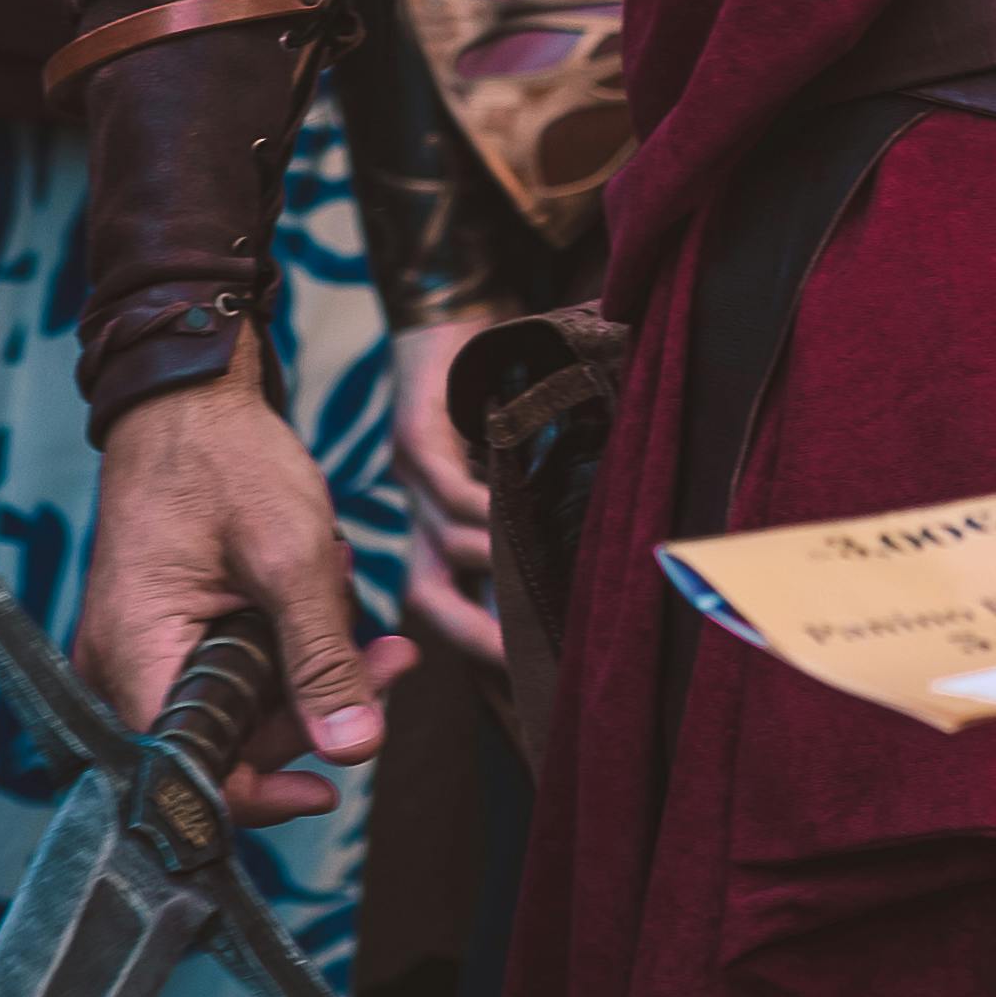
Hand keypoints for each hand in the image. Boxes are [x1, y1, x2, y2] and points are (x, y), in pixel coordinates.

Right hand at [79, 373, 403, 820]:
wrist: (188, 396)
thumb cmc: (227, 461)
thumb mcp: (292, 558)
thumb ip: (322, 660)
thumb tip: (355, 752)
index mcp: (135, 658)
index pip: (195, 772)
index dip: (267, 788)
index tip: (334, 781)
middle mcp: (118, 669)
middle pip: (221, 740)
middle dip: (309, 707)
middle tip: (388, 662)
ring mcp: (137, 651)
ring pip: (231, 703)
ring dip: (304, 669)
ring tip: (353, 599)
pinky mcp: (160, 632)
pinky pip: (223, 667)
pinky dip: (278, 645)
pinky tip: (323, 593)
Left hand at [391, 314, 507, 681]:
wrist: (452, 310)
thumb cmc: (491, 393)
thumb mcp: (506, 464)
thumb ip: (527, 515)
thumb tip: (585, 573)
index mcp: (433, 529)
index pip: (448, 607)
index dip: (480, 646)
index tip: (524, 687)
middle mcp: (414, 514)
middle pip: (425, 598)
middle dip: (472, 635)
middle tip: (524, 664)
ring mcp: (410, 478)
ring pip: (441, 547)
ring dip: (490, 571)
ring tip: (539, 591)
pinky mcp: (416, 433)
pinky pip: (447, 488)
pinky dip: (481, 509)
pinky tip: (516, 516)